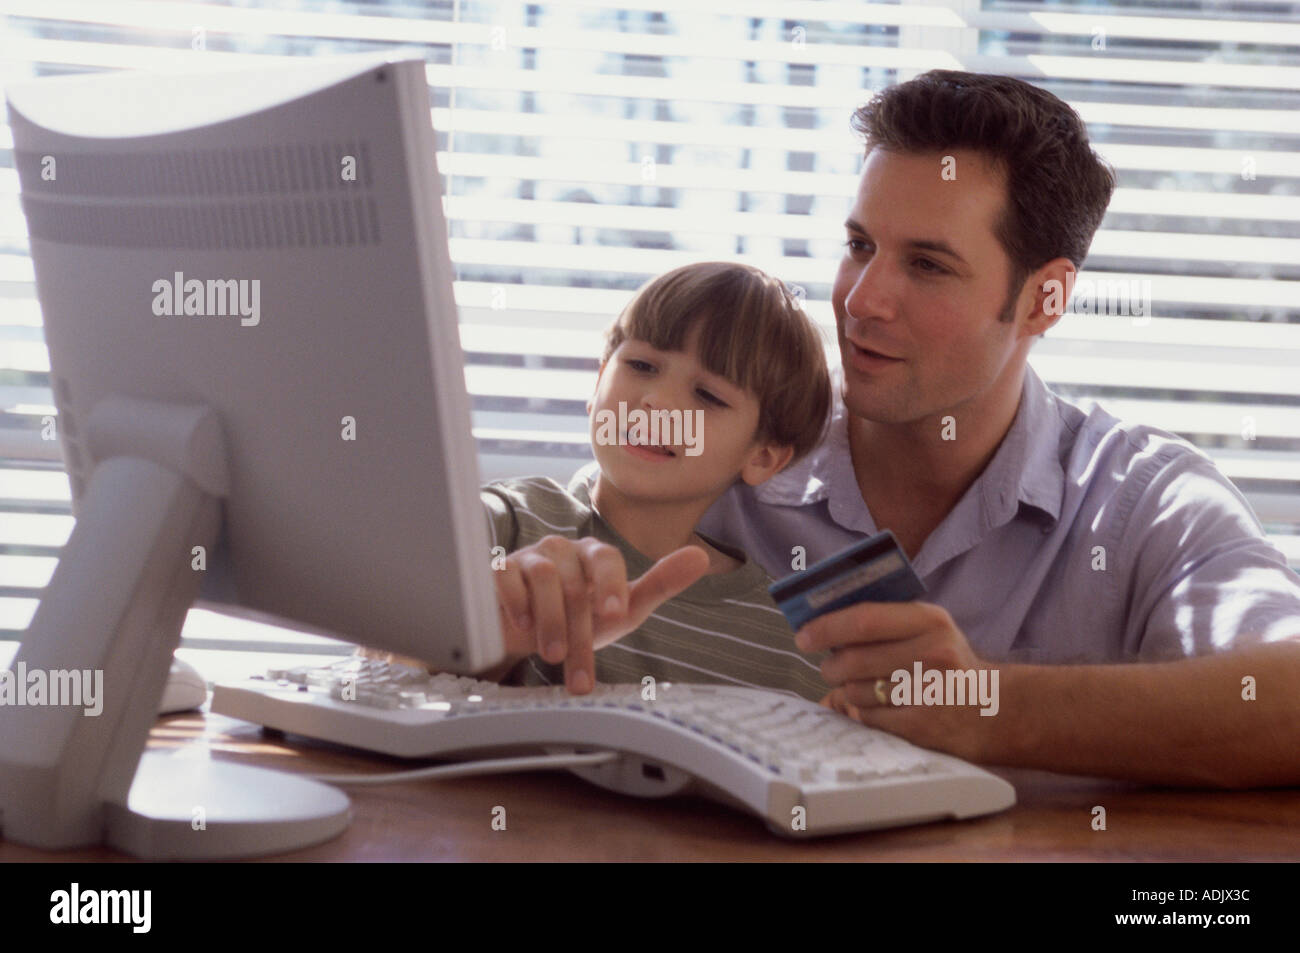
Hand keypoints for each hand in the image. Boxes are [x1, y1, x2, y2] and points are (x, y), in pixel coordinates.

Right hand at [492, 535, 709, 693]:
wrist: (525, 633)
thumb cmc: (578, 617)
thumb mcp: (621, 610)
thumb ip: (660, 584)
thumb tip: (701, 557)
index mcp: (593, 555)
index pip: (607, 557)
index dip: (611, 584)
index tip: (614, 614)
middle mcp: (562, 550)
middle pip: (575, 581)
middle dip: (578, 631)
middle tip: (578, 670)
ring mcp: (530, 557)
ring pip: (543, 577)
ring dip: (550, 621)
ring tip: (552, 656)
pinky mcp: (499, 570)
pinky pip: (505, 576)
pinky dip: (514, 601)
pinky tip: (521, 627)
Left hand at [797, 601, 997, 762]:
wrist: (999, 709)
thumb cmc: (950, 664)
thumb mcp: (931, 629)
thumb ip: (886, 620)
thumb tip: (822, 622)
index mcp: (930, 620)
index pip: (864, 619)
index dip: (826, 627)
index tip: (803, 635)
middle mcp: (932, 653)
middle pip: (853, 659)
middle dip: (830, 665)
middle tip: (829, 667)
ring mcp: (929, 691)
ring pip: (857, 690)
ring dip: (847, 690)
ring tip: (859, 686)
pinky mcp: (923, 725)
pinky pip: (869, 717)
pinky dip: (863, 712)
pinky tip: (876, 705)